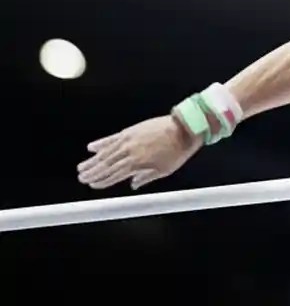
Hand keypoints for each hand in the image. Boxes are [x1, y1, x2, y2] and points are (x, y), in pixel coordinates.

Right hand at [77, 115, 200, 189]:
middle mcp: (130, 151)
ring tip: (81, 167)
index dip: (102, 181)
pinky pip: (112, 138)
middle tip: (81, 178)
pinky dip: (101, 143)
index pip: (115, 175)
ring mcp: (129, 139)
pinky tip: (91, 147)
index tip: (92, 185)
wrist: (185, 127)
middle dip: (93, 172)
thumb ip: (146, 177)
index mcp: (137, 163)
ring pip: (106, 152)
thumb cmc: (178, 151)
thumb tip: (132, 185)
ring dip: (92, 160)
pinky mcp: (131, 130)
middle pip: (106, 164)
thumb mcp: (165, 170)